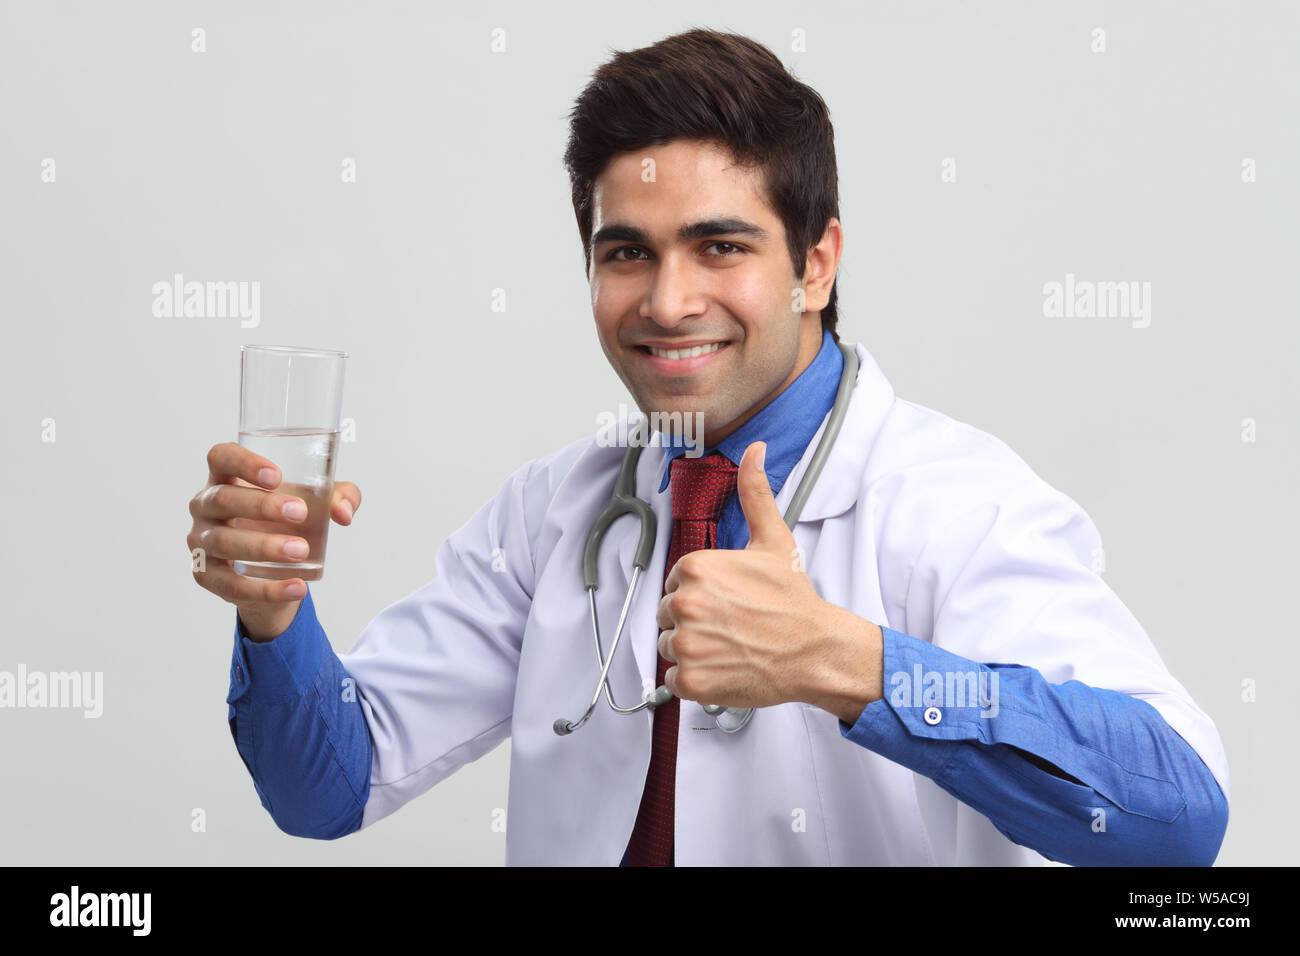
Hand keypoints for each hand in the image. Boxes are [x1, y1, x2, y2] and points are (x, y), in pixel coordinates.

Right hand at [187, 442, 360, 639]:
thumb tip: (342, 513)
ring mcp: (200, 541)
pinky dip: (266, 589)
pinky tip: (297, 586)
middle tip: (301, 513)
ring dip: (263, 546)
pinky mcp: (206, 576)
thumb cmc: (289, 520)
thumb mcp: (318, 502)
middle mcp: (205, 505)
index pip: (221, 457)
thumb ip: (340, 496)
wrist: (275, 570)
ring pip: (224, 542)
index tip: (277, 476)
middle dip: (261, 506)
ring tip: (301, 551)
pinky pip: (231, 585)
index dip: (243, 463)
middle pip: (222, 499)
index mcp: (226, 477)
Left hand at [656, 440, 875, 713]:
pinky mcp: (691, 680)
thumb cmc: (793, 601)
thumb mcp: (773, 540)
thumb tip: (754, 451)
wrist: (815, 650)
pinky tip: (724, 667)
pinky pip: (672, 680)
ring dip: (694, 650)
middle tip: (732, 625)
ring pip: (669, 646)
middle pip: (668, 614)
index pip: (676, 583)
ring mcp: (687, 643)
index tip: (729, 600)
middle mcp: (685, 603)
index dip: (702, 593)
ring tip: (730, 646)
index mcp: (696, 567)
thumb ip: (755, 493)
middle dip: (696, 621)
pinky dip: (694, 679)